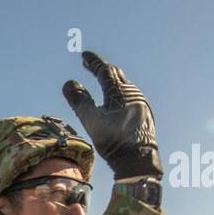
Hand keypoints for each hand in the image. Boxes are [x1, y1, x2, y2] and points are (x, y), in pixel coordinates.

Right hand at [62, 51, 162, 180]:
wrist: (139, 159)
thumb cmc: (113, 141)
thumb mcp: (91, 120)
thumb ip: (79, 101)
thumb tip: (69, 82)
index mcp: (119, 92)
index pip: (104, 70)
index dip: (93, 62)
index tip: (84, 55)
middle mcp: (132, 93)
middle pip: (116, 74)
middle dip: (101, 68)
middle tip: (89, 65)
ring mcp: (141, 102)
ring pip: (124, 84)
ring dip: (111, 80)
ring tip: (100, 80)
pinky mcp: (144, 112)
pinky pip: (130, 94)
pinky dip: (119, 91)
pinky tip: (116, 99)